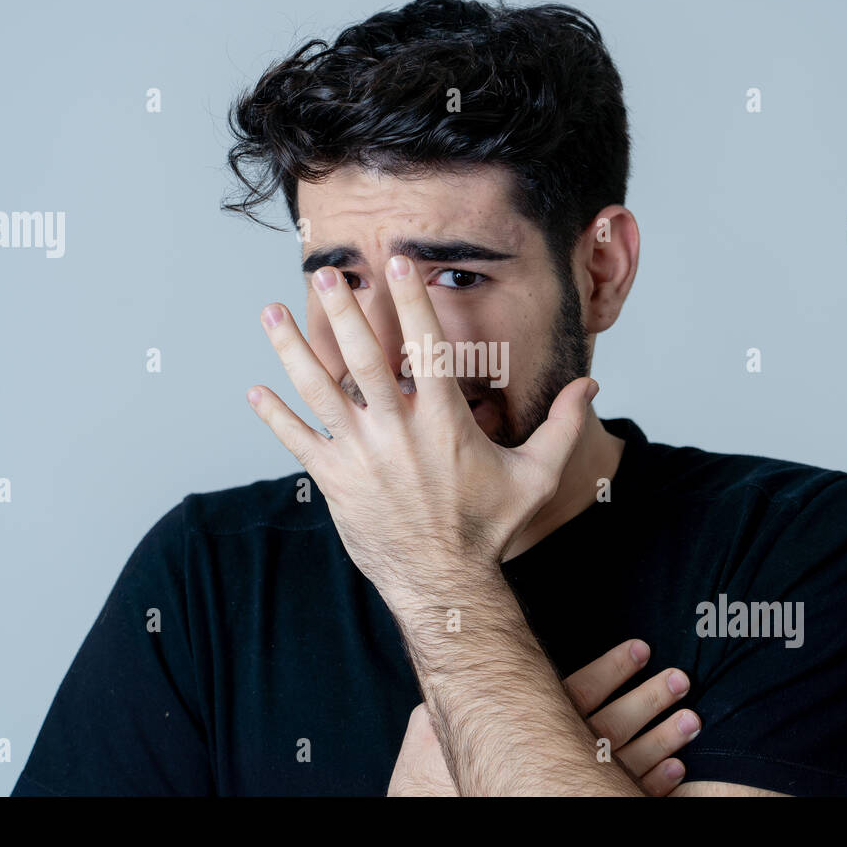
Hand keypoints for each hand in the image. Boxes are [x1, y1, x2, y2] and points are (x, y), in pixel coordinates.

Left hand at [246, 258, 595, 610]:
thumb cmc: (488, 530)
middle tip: (326, 273)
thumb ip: (564, 427)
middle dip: (343, 311)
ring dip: (294, 349)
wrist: (444, 584)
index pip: (426, 347)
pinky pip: (298, 442)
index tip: (396, 262)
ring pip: (320, 391)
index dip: (411, 301)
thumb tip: (592, 385)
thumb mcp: (535, 476)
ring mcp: (361, 456)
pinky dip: (275, 417)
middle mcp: (397, 432)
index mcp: (443, 422)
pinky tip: (254, 392)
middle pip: (362, 358)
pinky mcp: (335, 482)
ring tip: (272, 312)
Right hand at [387, 639, 700, 795]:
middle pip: (609, 727)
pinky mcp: (574, 808)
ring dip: (662, 741)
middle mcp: (549, 760)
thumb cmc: (431, 773)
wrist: (436, 805)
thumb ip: (465, 687)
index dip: (611, 669)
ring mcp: (566, 790)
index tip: (642, 647)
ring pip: (625, 764)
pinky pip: (624, 797)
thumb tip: (466, 632)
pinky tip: (676, 769)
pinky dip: (653, 783)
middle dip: (648, 701)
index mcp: (521, 727)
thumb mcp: (435, 723)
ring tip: (692, 719)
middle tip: (680, 679)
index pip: (576, 693)